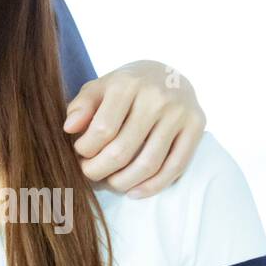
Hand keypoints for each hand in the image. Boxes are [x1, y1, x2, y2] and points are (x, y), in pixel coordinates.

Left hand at [64, 60, 206, 198]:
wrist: (167, 73)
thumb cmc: (125, 86)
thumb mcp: (98, 87)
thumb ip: (81, 106)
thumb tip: (69, 129)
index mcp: (127, 84)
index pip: (102, 130)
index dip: (86, 149)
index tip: (80, 152)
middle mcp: (156, 97)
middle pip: (123, 150)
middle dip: (99, 170)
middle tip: (90, 173)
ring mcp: (179, 112)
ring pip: (149, 163)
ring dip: (123, 182)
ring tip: (110, 183)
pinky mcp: (197, 126)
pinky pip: (175, 166)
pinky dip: (153, 186)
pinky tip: (134, 191)